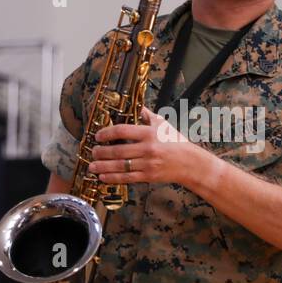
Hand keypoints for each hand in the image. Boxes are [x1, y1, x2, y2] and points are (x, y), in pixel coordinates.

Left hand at [89, 106, 207, 187]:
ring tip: (92, 166)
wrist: (189, 163)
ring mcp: (147, 164)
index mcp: (149, 133)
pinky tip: (103, 177)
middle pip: (118, 150)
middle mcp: (147, 148)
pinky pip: (127, 178)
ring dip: (103, 166)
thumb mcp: (162, 124)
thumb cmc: (176, 141)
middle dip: (102, 152)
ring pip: (120, 166)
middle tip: (92, 151)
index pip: (123, 130)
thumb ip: (146, 115)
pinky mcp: (148, 176)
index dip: (107, 133)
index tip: (98, 135)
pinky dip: (113, 178)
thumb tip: (135, 104)